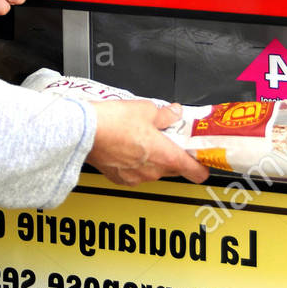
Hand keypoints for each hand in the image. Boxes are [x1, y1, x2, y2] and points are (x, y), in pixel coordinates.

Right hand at [86, 101, 208, 185]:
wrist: (84, 131)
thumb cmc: (114, 122)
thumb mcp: (147, 109)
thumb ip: (165, 114)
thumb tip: (174, 113)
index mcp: (166, 157)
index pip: (195, 171)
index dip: (201, 166)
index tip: (202, 161)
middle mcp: (153, 172)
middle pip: (173, 168)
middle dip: (172, 155)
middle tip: (167, 138)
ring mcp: (135, 177)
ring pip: (153, 170)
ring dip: (152, 158)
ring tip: (142, 139)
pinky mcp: (118, 178)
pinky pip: (134, 173)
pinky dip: (134, 163)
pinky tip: (127, 147)